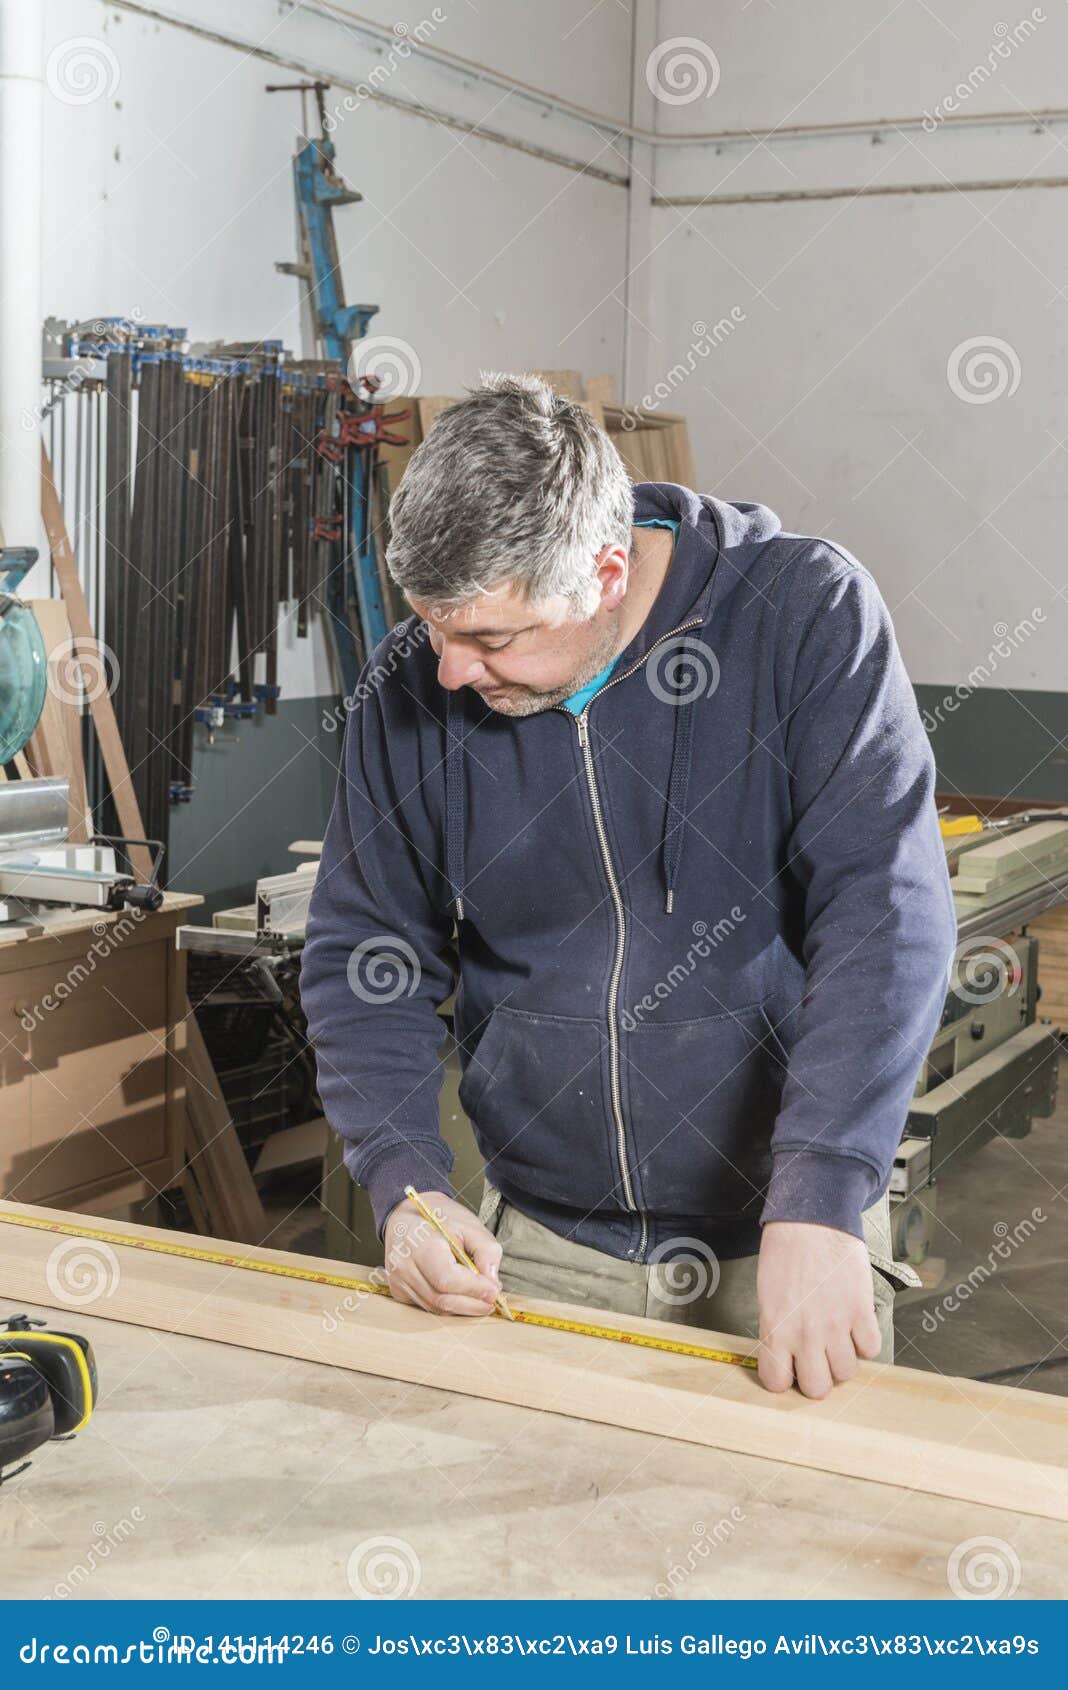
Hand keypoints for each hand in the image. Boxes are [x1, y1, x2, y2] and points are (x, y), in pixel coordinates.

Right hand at [384, 1191, 502, 1316]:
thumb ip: (487, 1252)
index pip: (447, 1279)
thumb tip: (493, 1284)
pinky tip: (461, 1296)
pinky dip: (448, 1305)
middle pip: (441, 1299)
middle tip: (492, 1301)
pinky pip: (427, 1307)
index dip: (473, 1289)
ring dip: (462, 1308)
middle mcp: (404, 1266)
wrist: (407, 1216)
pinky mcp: (398, 1291)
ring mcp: (398, 1281)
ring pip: (435, 1308)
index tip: (494, 1291)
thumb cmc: (439, 1219)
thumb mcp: (470, 1226)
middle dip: (471, 1305)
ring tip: (480, 1299)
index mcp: (421, 1245)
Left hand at [756, 1220, 881, 1397]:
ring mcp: (836, 1325)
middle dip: (818, 1376)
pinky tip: (855, 1325)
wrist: (812, 1221)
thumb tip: (786, 1355)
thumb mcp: (767, 1295)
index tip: (790, 1368)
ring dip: (843, 1360)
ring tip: (838, 1339)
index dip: (784, 1378)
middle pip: (818, 1388)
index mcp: (776, 1329)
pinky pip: (871, 1348)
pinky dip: (865, 1341)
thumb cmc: (786, 1251)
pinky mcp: (861, 1312)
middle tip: (818, 1358)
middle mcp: (805, 1334)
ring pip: (847, 1373)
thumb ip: (777, 1330)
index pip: (777, 1382)